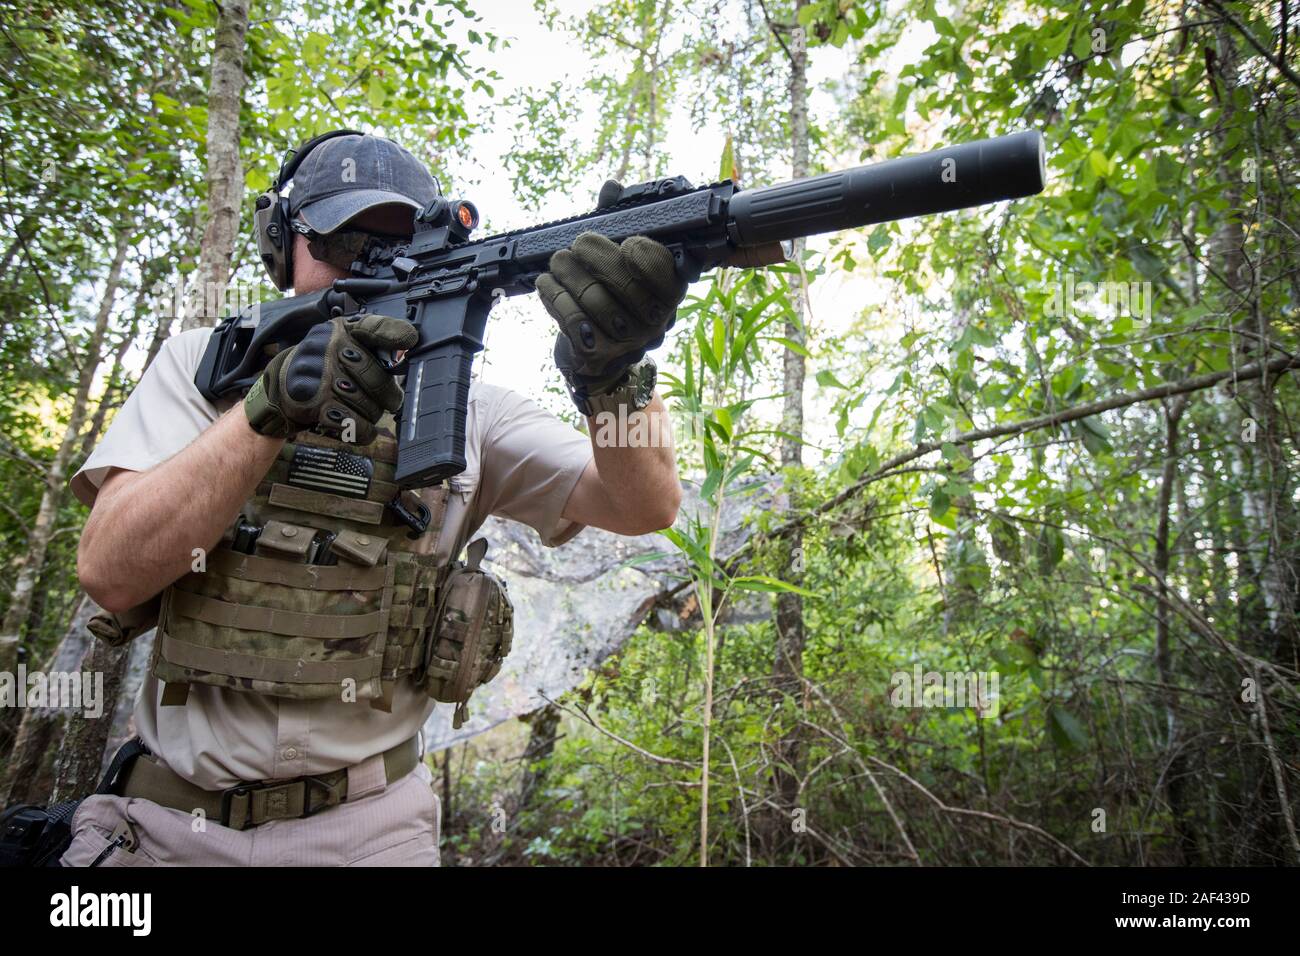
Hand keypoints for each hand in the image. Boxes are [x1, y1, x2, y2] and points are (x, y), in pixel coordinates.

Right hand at [243, 313, 417, 443]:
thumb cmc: (324, 365)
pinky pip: (356, 424)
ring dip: (372, 413)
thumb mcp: (343, 342)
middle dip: (389, 395)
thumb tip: (407, 352)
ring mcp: (324, 376)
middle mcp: (332, 348)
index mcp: (343, 330)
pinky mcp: (318, 404)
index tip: (410, 341)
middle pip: (380, 377)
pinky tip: (361, 427)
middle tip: (389, 400)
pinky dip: (363, 431)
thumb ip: (374, 344)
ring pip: (371, 405)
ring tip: (363, 408)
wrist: (282, 387)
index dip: (393, 333)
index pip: (373, 327)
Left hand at [536, 225, 687, 396]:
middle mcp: (655, 321)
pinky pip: (572, 319)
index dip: (645, 255)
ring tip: (557, 260)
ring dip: (569, 274)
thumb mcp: (618, 255)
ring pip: (594, 300)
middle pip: (624, 283)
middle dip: (595, 256)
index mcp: (669, 293)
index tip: (627, 242)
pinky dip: (555, 296)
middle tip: (577, 244)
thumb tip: (611, 187)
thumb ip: (619, 220)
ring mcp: (627, 342)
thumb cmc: (611, 293)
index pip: (665, 272)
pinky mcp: (598, 354)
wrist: (596, 351)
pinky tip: (546, 282)